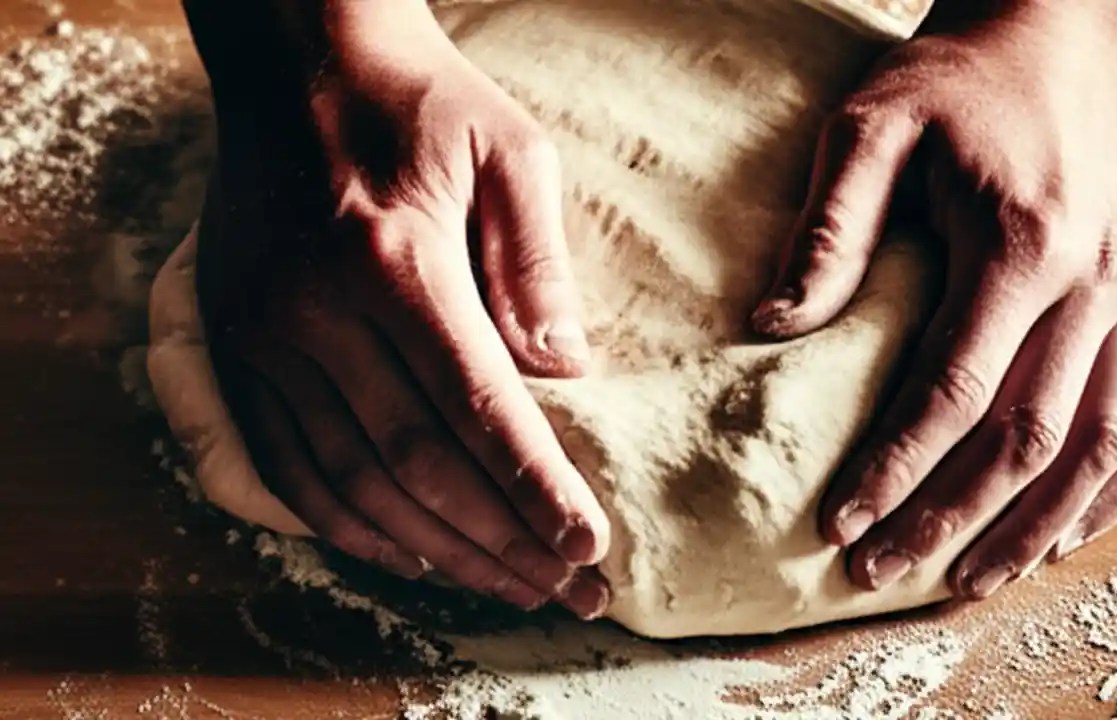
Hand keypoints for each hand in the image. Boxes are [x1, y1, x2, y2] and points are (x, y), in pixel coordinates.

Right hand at [187, 1, 609, 616]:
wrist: (297, 60)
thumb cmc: (420, 102)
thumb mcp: (509, 150)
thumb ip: (537, 263)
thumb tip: (564, 370)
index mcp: (392, 259)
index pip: (474, 406)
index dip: (532, 488)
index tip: (585, 547)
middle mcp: (315, 309)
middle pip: (415, 465)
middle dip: (499, 541)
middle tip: (569, 591)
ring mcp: (264, 333)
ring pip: (349, 482)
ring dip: (434, 551)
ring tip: (508, 588)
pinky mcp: (237, 345)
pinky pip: (286, 464)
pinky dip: (348, 525)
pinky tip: (409, 554)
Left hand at [753, 0, 1116, 597]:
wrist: (1054, 34)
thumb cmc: (952, 80)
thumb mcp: (872, 126)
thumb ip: (831, 228)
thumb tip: (775, 327)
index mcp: (1024, 245)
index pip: (956, 391)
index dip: (896, 468)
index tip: (841, 524)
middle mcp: (1094, 283)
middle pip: (1027, 439)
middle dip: (949, 517)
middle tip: (880, 573)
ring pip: (1099, 445)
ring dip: (1035, 524)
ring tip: (969, 580)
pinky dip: (1116, 485)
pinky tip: (1067, 531)